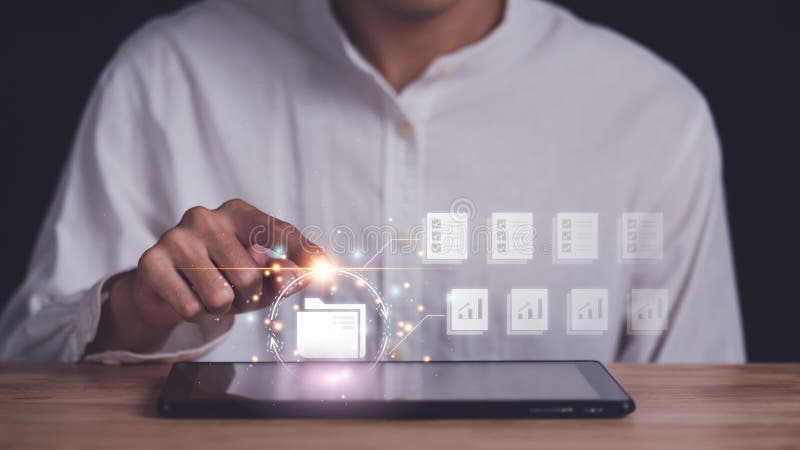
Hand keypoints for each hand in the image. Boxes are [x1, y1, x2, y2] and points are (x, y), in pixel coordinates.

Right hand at [87, 199, 327, 352]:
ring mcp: (176, 237)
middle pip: (250, 276)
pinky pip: (191, 307)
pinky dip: (195, 313)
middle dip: (248, 297)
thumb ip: (284, 274)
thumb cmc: (218, 275)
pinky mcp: (152, 263)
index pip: (276, 231)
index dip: (301, 251)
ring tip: (208, 294)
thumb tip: (305, 276)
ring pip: (221, 295)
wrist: (162, 286)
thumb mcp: (257, 275)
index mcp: (237, 213)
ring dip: (221, 308)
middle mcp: (205, 217)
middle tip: (234, 293)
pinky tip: (186, 297)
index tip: (322, 266)